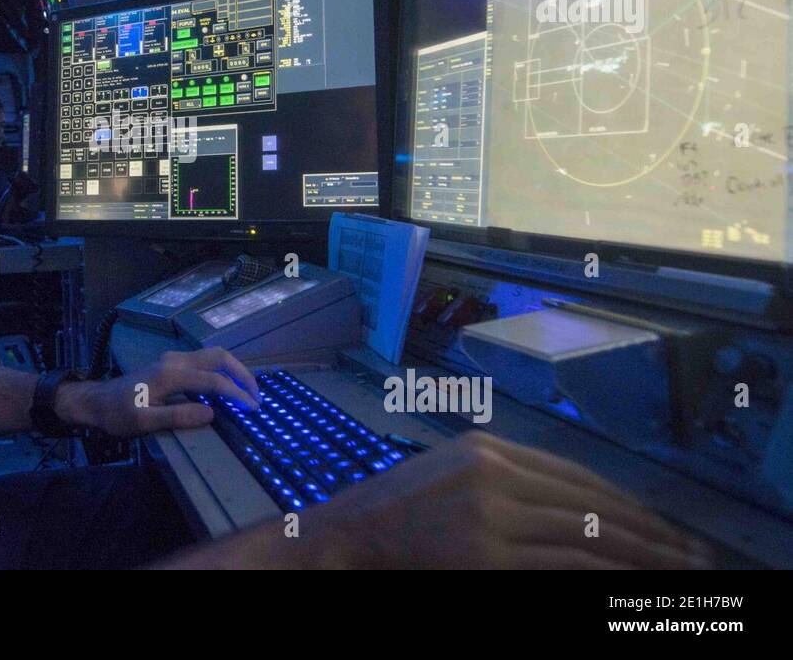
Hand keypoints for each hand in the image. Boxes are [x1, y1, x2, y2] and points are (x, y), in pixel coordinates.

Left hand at [57, 346, 258, 439]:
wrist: (97, 402)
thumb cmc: (118, 414)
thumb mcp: (144, 422)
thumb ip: (178, 416)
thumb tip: (212, 413)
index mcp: (171, 374)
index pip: (214, 381)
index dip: (236, 395)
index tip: (252, 410)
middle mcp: (175, 360)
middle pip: (219, 357)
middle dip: (241, 374)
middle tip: (256, 396)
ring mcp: (173, 360)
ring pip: (212, 355)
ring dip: (233, 370)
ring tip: (247, 391)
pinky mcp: (171, 365)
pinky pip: (204, 361)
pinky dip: (221, 371)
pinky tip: (226, 388)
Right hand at [164, 430, 713, 568]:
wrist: (346, 536)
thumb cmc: (395, 514)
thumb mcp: (452, 478)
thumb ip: (504, 485)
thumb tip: (573, 510)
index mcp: (488, 449)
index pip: (578, 474)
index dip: (628, 501)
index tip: (662, 524)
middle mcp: (494, 472)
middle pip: (592, 502)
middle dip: (649, 532)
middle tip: (691, 555)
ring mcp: (491, 513)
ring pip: (587, 534)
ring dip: (640, 558)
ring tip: (676, 574)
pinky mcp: (486, 555)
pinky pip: (562, 566)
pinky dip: (603, 578)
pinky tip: (630, 588)